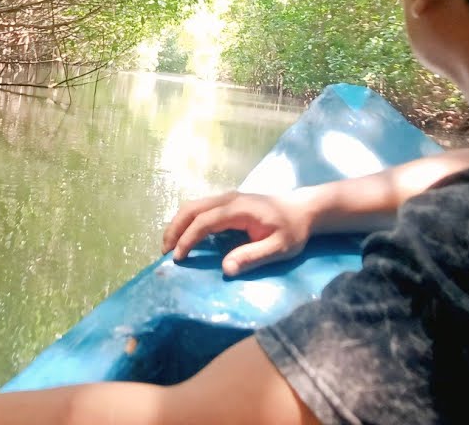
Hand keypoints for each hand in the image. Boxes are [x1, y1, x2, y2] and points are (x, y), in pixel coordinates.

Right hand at [161, 192, 311, 275]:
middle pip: (191, 208)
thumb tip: (226, 270)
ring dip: (178, 224)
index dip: (188, 239)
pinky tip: (185, 237)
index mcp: (239, 209)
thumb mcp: (279, 248)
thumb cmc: (293, 230)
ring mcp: (226, 198)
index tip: (178, 258)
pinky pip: (200, 208)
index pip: (204, 221)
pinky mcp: (227, 202)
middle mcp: (228, 199)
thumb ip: (253, 257)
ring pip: (193, 206)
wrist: (303, 209)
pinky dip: (187, 221)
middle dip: (174, 229)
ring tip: (170, 246)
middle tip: (165, 252)